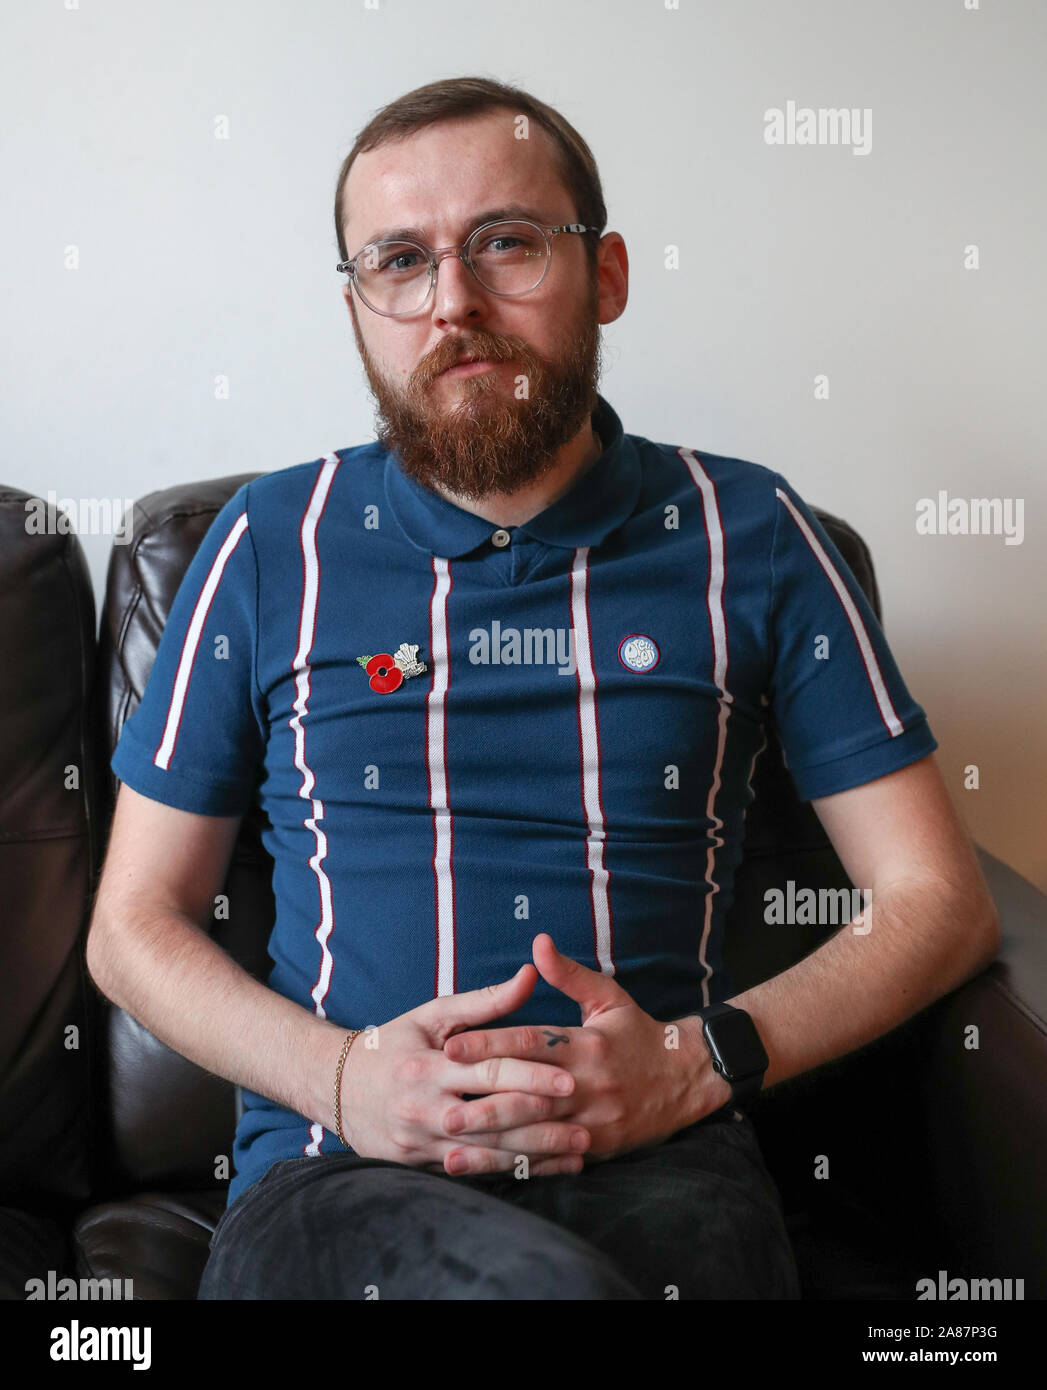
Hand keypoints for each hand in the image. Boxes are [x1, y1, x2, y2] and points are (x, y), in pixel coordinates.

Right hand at [336, 964, 593, 1178]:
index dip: (532, 1077)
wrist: (336, 1087)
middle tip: (586, 1124)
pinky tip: (546, 1169)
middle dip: (542, 1124)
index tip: (570, 1080)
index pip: (489, 1073)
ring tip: (578, 1152)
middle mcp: (425, 1108)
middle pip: (494, 1118)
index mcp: (429, 1066)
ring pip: (488, 1152)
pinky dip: (512, 1171)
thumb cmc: (392, 1043)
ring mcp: (422, 1142)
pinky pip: (474, 1171)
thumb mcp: (432, 1015)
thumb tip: (530, 975)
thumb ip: (484, 1001)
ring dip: (536, 1155)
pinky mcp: (420, 1166)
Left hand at [443, 934, 731, 1166]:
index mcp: (586, 1044)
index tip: (450, 1047)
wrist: (686, 1079)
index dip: (488, 1045)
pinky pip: (550, 1158)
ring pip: (534, 1132)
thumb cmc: (638, 1033)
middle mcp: (587, 1085)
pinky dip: (517, 1164)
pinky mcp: (595, 1149)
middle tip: (440, 1104)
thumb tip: (537, 942)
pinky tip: (486, 1168)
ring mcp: (591, 1122)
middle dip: (481, 1101)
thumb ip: (569, 974)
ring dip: (490, 1140)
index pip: (529, 1044)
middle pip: (527, 1094)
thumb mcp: (608, 998)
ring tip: (449, 1143)